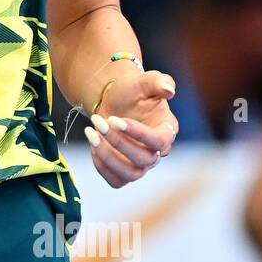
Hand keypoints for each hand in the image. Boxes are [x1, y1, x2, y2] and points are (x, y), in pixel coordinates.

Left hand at [83, 69, 178, 187]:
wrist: (113, 100)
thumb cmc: (132, 90)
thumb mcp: (144, 81)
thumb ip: (159, 81)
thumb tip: (169, 90)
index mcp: (167, 130)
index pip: (160, 142)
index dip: (138, 134)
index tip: (115, 120)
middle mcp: (157, 152)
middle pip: (144, 160)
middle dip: (117, 142)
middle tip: (98, 121)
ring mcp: (141, 165)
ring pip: (130, 174)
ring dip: (108, 157)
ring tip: (91, 134)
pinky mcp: (124, 172)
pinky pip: (115, 180)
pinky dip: (102, 167)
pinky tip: (93, 145)